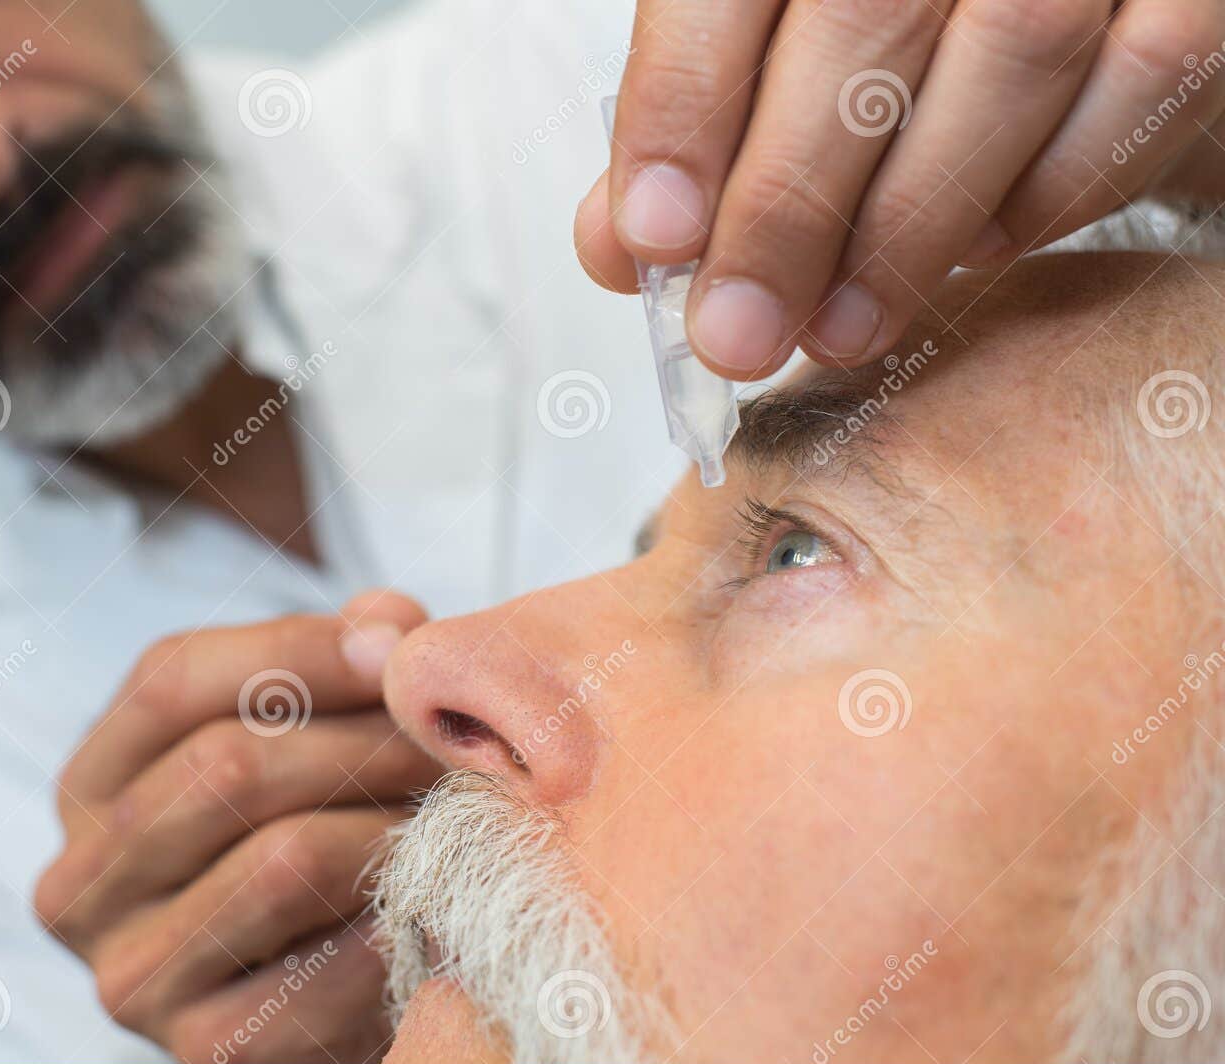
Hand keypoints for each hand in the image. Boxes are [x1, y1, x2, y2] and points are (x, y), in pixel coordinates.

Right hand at [33, 590, 439, 1063]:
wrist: (319, 1003)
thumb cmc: (306, 842)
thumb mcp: (300, 741)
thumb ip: (336, 666)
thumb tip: (389, 620)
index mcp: (89, 784)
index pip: (168, 682)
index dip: (293, 650)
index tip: (400, 646)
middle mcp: (81, 880)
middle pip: (226, 767)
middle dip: (365, 742)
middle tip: (455, 742)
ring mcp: (129, 973)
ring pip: (281, 862)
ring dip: (393, 829)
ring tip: (460, 813)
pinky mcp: (198, 1049)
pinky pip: (321, 971)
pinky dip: (394, 928)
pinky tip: (436, 904)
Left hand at [580, 0, 1224, 377]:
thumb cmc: (893, 13)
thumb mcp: (769, 30)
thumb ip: (699, 118)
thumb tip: (622, 248)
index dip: (685, 108)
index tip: (654, 240)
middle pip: (864, 23)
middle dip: (788, 205)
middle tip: (736, 334)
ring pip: (1010, 57)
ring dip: (908, 228)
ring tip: (835, 331)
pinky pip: (1139, 85)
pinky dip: (1049, 194)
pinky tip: (974, 256)